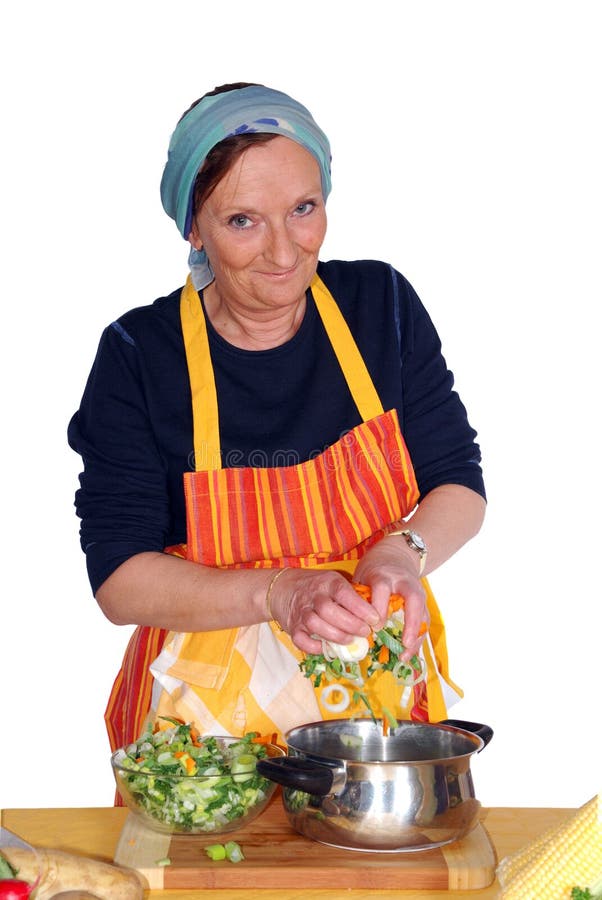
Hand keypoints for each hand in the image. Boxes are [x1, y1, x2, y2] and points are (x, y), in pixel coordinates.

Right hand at [266, 569, 379, 654]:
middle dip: (350, 624)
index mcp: (327, 582)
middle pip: (329, 610)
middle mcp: (313, 595)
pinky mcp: (292, 627)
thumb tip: (374, 615)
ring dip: (335, 635)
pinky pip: (301, 640)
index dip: (360, 608)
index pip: (343, 593)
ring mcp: (301, 611)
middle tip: (364, 632)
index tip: (374, 619)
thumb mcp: (333, 582)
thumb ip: (350, 596)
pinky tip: (327, 647)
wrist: (283, 587)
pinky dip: (315, 647)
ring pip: (315, 624)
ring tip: (350, 640)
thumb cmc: (317, 587)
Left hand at [352, 536, 428, 661]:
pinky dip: (418, 638)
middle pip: (412, 600)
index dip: (380, 608)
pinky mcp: (423, 602)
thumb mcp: (363, 576)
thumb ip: (358, 596)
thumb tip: (346, 624)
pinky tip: (410, 652)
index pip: (383, 589)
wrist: (397, 555)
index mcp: (384, 575)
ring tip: (405, 655)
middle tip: (401, 643)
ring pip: (422, 612)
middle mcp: (404, 582)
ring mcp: (417, 592)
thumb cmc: (374, 569)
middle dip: (409, 622)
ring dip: (416, 635)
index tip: (374, 627)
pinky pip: (424, 621)